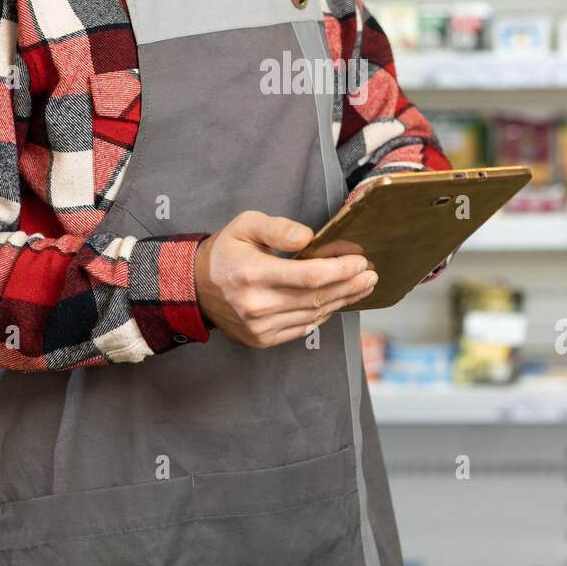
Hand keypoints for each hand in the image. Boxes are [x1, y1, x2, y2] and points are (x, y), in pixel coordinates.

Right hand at [193, 210, 377, 348]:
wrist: (196, 288)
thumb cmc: (225, 252)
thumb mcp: (246, 225)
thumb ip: (278, 227)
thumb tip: (309, 238)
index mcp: (254, 273)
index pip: (309, 276)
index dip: (340, 270)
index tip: (360, 261)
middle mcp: (257, 305)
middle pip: (317, 297)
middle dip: (350, 285)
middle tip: (371, 275)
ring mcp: (260, 327)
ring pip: (314, 314)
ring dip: (342, 300)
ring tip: (361, 286)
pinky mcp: (262, 339)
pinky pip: (303, 328)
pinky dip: (323, 314)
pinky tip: (336, 302)